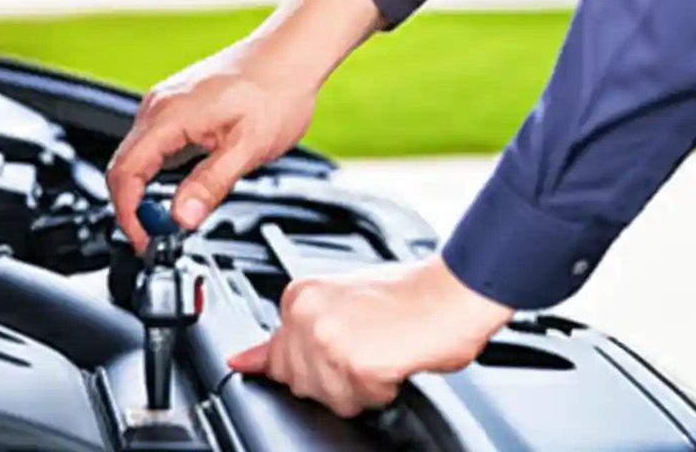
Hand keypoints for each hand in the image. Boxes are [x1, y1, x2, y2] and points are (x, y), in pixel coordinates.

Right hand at [106, 0, 382, 250]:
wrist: (290, 56)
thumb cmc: (275, 91)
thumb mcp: (247, 148)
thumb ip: (210, 184)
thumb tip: (182, 217)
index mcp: (169, 116)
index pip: (124, 174)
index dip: (129, 215)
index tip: (146, 240)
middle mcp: (158, 107)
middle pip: (123, 168)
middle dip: (134, 209)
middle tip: (159, 238)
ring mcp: (165, 105)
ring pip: (136, 158)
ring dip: (145, 192)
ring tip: (171, 220)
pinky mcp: (176, 107)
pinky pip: (152, 147)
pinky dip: (156, 175)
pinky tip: (179, 189)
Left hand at [227, 256, 512, 417]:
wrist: (451, 293)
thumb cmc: (408, 296)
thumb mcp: (340, 303)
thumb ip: (295, 332)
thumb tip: (245, 360)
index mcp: (299, 296)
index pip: (275, 355)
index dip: (303, 366)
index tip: (315, 360)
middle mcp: (306, 315)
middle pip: (300, 383)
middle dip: (334, 379)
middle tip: (368, 349)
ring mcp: (328, 340)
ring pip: (329, 398)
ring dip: (359, 387)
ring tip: (383, 353)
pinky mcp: (354, 363)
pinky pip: (361, 400)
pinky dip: (382, 390)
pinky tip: (393, 362)